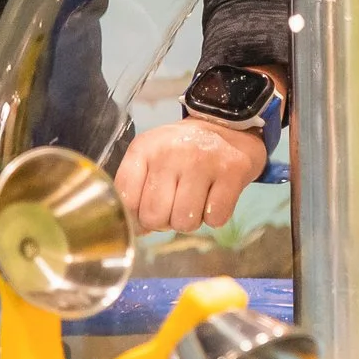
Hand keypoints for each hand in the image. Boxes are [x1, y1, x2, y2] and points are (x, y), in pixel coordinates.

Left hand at [117, 117, 267, 232]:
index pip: (127, 199)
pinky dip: (215, 216)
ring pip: (185, 222)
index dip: (136, 216)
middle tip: (175, 204)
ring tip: (195, 199)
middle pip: (154, 216)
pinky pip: (215, 218)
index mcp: (144, 148)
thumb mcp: (150, 158)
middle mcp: (171, 151)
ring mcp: (203, 160)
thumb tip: (139, 231)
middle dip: (164, 221)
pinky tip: (214, 197)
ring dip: (190, 220)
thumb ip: (135, 191)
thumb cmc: (181, 152)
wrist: (225, 127)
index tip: (147, 210)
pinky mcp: (232, 171)